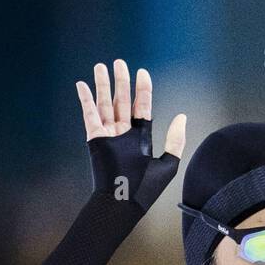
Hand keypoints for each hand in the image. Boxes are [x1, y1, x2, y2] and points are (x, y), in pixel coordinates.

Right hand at [75, 59, 185, 211]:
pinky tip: (82, 85)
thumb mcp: (168, 164)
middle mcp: (124, 134)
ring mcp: (108, 135)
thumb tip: (182, 116)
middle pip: (122, 101)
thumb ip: (175, 141)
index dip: (143, 90)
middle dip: (121, 81)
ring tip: (101, 66)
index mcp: (141, 138)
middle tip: (120, 63)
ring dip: (102, 85)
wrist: (123, 201)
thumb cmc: (146, 189)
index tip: (142, 72)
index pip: (142, 107)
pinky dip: (86, 100)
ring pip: (105, 104)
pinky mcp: (95, 139)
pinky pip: (89, 115)